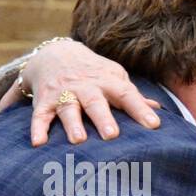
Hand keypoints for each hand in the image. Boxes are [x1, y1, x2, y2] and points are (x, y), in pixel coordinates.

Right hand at [0, 39, 161, 145]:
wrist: (56, 53)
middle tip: (112, 136)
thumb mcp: (114, 78)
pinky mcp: (44, 101)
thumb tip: (158, 110)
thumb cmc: (93, 73)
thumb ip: (133, 96)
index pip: (127, 95)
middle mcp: (86, 87)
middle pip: (95, 102)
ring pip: (68, 108)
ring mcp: (64, 94)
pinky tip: (38, 143)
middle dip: (103, 118)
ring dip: (73, 124)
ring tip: (79, 140)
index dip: (140, 109)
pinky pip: (40, 115)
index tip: (154, 125)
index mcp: (107, 82)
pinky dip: (38, 128)